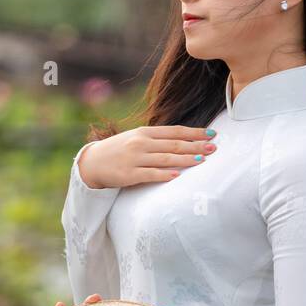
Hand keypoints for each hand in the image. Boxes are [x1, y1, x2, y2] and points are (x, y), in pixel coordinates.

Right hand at [76, 125, 217, 188]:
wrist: (92, 163)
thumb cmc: (119, 150)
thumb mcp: (137, 138)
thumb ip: (157, 139)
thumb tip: (184, 140)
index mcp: (145, 132)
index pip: (175, 131)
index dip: (194, 132)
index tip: (212, 134)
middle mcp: (141, 143)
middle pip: (173, 144)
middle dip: (195, 146)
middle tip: (213, 148)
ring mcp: (135, 159)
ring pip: (165, 159)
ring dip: (185, 159)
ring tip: (202, 160)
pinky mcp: (129, 174)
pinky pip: (150, 174)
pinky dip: (164, 174)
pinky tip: (177, 175)